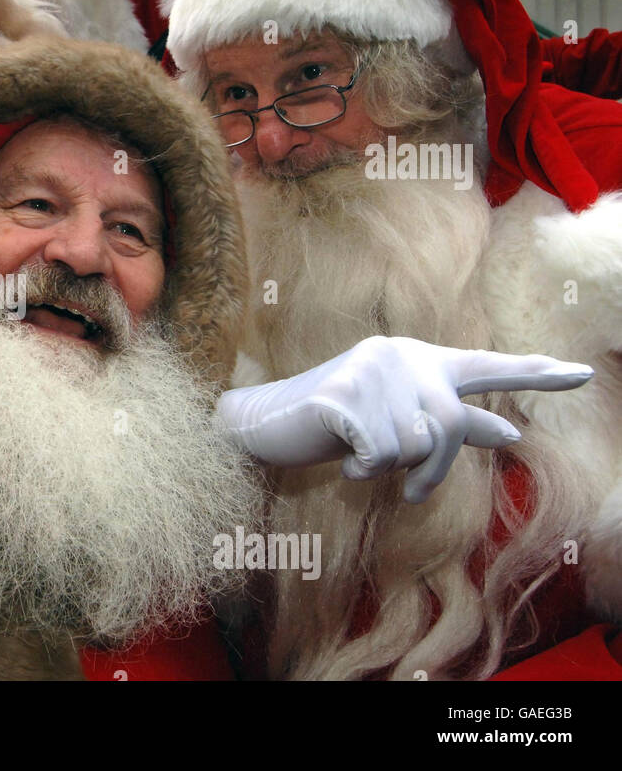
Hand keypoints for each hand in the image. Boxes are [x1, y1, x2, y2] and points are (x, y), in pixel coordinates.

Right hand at [216, 336, 592, 502]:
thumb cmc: (335, 426)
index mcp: (419, 359)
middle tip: (409, 494)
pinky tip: (338, 459)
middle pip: (451, 425)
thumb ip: (451, 424)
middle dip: (434, 471)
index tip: (583, 375)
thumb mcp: (398, 426)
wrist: (265, 423)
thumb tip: (513, 434)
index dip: (536, 373)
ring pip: (415, 445)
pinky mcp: (343, 393)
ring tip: (356, 459)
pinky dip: (361, 469)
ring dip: (390, 470)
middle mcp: (400, 354)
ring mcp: (371, 370)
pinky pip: (381, 454)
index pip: (486, 366)